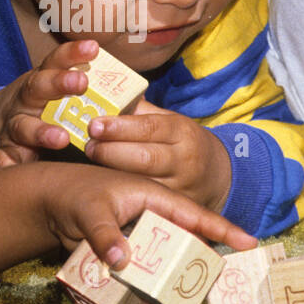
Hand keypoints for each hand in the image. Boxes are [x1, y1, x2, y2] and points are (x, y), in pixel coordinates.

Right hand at [0, 39, 99, 167]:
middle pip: (39, 87)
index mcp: (44, 81)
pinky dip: (7, 162)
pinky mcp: (4, 151)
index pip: (57, 62)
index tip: (92, 48)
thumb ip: (94, 97)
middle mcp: (26, 100)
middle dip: (59, 83)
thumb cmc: (45, 110)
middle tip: (81, 82)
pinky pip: (4, 157)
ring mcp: (13, 125)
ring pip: (23, 125)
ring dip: (41, 131)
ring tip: (60, 138)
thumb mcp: (61, 95)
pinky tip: (10, 166)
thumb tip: (140, 104)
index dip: (73, 54)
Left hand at [38, 165, 256, 267]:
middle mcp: (150, 217)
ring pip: (162, 262)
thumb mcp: (90, 211)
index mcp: (152, 197)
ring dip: (166, 282)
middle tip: (210, 284)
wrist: (47, 201)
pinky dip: (142, 288)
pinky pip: (140, 272)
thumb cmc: (73, 193)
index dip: (222, 228)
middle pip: (184, 242)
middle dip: (198, 263)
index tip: (249, 242)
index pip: (193, 214)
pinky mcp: (123, 252)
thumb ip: (106, 235)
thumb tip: (123, 262)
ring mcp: (138, 236)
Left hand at [84, 99, 232, 212]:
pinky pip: (145, 198)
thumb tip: (106, 97)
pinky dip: (123, 189)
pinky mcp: (174, 205)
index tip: (95, 125)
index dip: (120, 128)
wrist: (215, 175)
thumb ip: (140, 112)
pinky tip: (105, 181)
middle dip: (111, 151)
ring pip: (142, 181)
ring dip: (113, 171)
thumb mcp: (169, 121)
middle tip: (88, 145)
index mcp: (182, 131)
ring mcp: (180, 186)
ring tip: (92, 160)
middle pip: (144, 157)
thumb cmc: (181, 142)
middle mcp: (184, 159)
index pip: (150, 128)